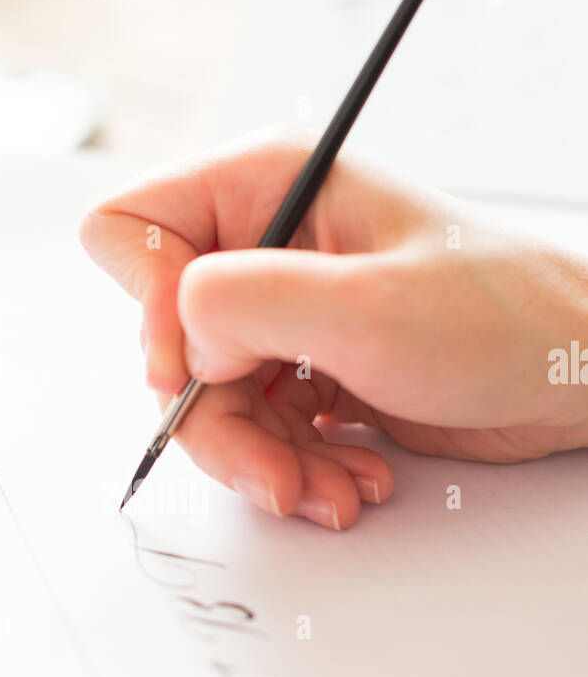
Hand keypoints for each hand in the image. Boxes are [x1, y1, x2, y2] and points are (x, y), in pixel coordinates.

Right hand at [81, 128, 587, 529]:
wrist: (573, 374)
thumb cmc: (502, 317)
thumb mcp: (368, 307)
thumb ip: (246, 304)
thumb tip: (180, 338)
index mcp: (268, 187)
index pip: (133, 232)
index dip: (148, 311)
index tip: (196, 373)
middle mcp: (265, 247)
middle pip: (168, 343)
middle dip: (219, 422)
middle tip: (276, 470)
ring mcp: (285, 314)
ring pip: (210, 402)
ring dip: (264, 461)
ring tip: (334, 489)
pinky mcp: (307, 369)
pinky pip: (258, 430)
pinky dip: (296, 467)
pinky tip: (353, 477)